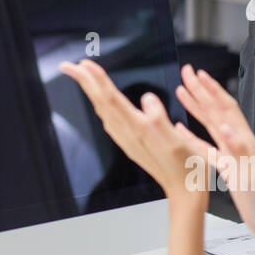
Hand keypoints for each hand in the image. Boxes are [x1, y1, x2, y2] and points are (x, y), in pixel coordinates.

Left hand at [60, 58, 211, 210]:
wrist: (184, 190)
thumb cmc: (186, 165)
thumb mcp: (176, 137)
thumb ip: (158, 116)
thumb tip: (147, 99)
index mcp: (138, 128)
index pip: (110, 97)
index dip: (97, 79)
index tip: (84, 64)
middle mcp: (128, 133)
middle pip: (100, 101)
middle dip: (84, 81)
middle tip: (69, 65)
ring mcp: (126, 139)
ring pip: (103, 109)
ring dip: (92, 90)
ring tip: (84, 76)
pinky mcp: (130, 143)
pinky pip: (110, 119)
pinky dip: (102, 104)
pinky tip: (102, 101)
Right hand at [172, 64, 254, 232]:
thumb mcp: (252, 176)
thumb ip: (240, 151)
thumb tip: (225, 128)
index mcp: (245, 142)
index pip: (225, 109)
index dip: (210, 90)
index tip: (197, 75)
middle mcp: (239, 143)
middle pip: (217, 109)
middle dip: (201, 89)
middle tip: (187, 72)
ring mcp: (232, 153)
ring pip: (211, 123)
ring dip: (196, 105)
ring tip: (182, 90)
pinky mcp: (227, 166)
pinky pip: (205, 145)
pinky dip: (192, 134)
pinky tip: (181, 130)